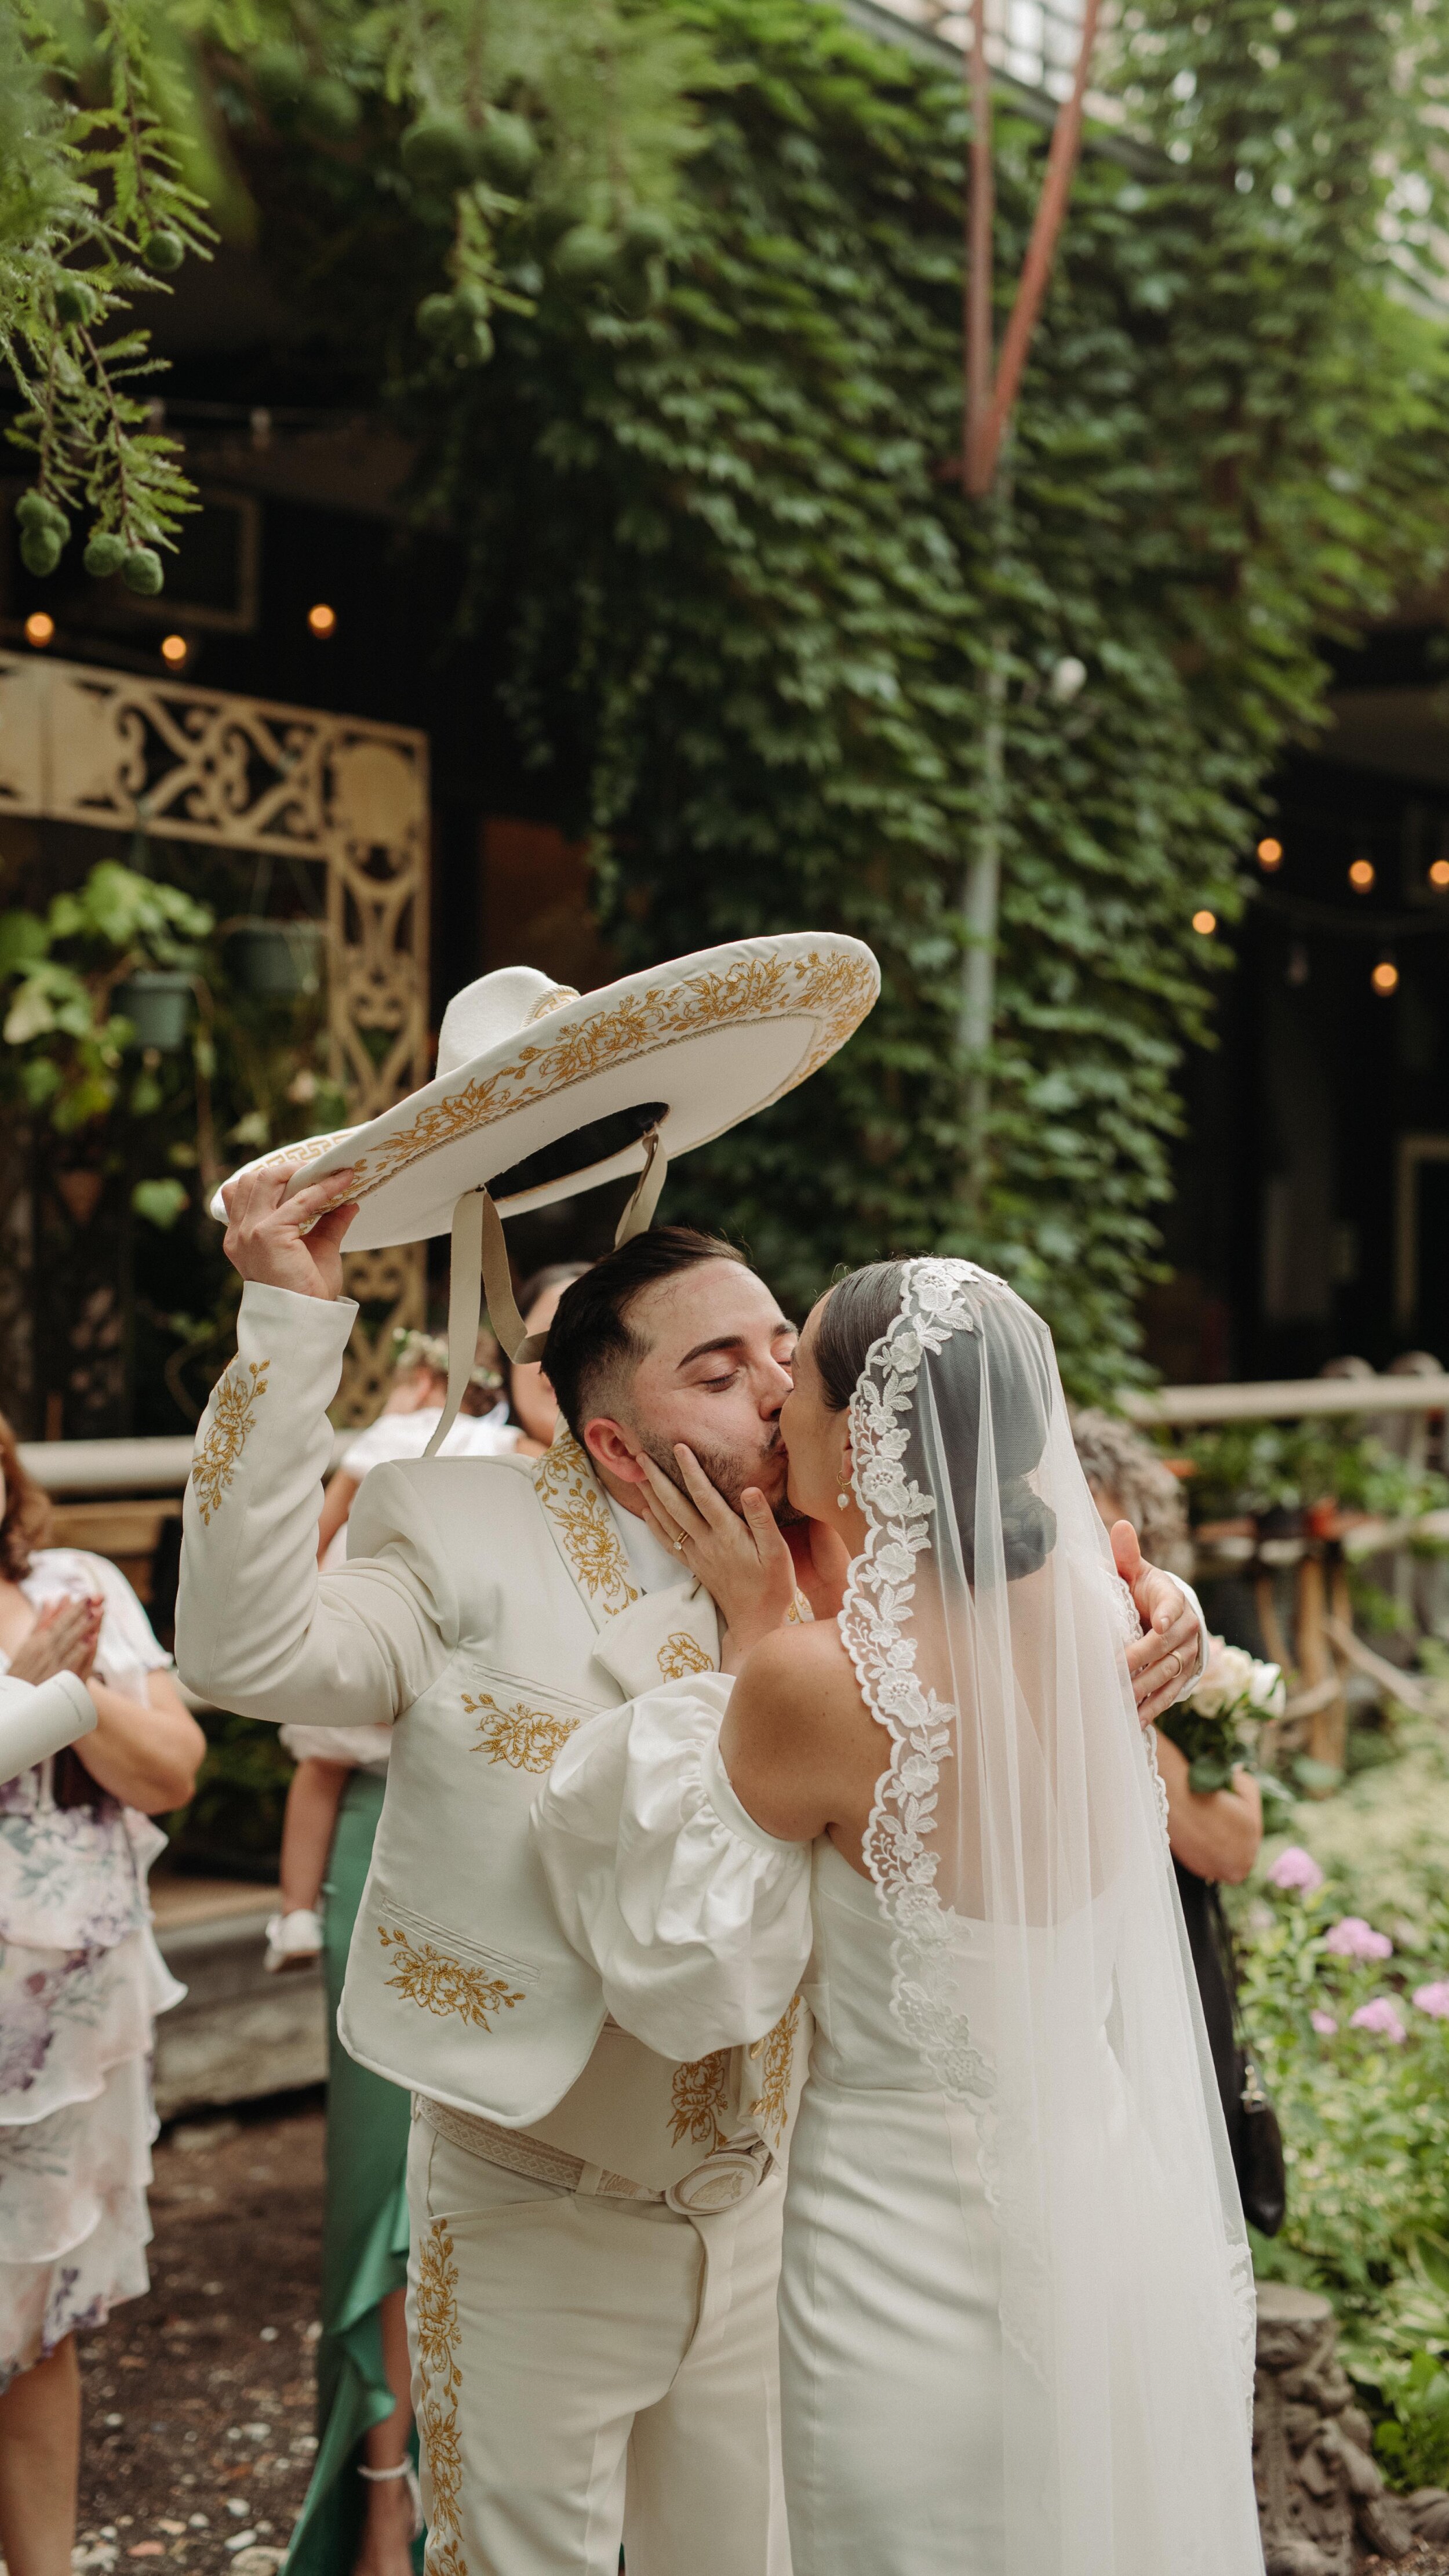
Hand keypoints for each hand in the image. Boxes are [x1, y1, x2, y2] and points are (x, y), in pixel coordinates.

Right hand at [9, 1595, 101, 1684]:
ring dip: (86, 1627)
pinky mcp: (60, 1683)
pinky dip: (82, 1651)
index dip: (74, 1608)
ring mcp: (53, 1666)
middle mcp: (45, 1652)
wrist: (17, 1704)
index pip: (59, 1622)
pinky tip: (93, 1640)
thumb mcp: (27, 1646)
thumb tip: (49, 1601)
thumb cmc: (22, 1673)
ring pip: (72, 1643)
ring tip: (99, 1612)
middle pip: (67, 1629)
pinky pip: (72, 1664)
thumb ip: (40, 1624)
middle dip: (83, 1612)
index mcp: (37, 1643)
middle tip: (98, 1598)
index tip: (87, 1596)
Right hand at [222, 1164, 358, 1301]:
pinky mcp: (267, 1234)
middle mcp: (238, 1233)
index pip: (242, 1192)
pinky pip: (299, 1200)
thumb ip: (327, 1223)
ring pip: (265, 1179)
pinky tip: (343, 1183)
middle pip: (250, 1179)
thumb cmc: (308, 1292)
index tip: (305, 1173)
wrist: (305, 1320)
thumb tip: (348, 1201)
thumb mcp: (318, 1250)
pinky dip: (323, 1188)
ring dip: (296, 1171)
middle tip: (315, 1170)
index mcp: (240, 1238)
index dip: (272, 1179)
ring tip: (324, 1173)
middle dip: (283, 1169)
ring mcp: (249, 1232)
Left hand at [638, 1448, 797, 1667]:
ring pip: (667, 1521)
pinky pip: (669, 1543)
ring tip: (638, 1476)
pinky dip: (654, 1526)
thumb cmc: (773, 1586)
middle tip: (642, 1455)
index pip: (703, 1494)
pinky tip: (647, 1513)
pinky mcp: (695, 1566)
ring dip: (651, 1497)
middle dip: (658, 1478)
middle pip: (675, 1505)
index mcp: (728, 1534)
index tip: (679, 1447)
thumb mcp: (778, 1553)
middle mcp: (707, 1542)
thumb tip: (749, 1489)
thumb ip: (762, 1520)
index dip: (690, 1469)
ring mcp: (698, 1555)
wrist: (756, 1623)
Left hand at [1112, 1522, 1201, 1728]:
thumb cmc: (1144, 1590)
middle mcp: (1186, 1630)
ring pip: (1166, 1674)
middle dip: (1140, 1661)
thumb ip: (1127, 1554)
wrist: (1168, 1614)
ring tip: (1120, 1700)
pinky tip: (1133, 1720)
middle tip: (1115, 1671)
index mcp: (1173, 1600)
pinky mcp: (1183, 1676)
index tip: (1158, 1625)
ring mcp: (1186, 1656)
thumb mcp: (1136, 1571)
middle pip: (1164, 1647)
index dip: (1167, 1617)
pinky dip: (1152, 1708)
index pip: (1173, 1608)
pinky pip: (1169, 1694)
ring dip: (1143, 1689)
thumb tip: (1120, 1526)